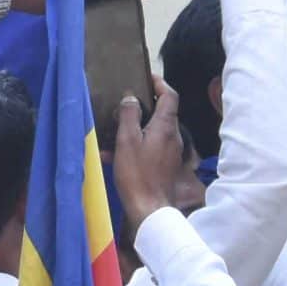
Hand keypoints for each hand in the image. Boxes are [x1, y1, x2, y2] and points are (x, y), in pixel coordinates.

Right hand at [110, 82, 189, 232]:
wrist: (149, 207)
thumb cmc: (137, 173)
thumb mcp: (127, 140)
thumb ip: (129, 116)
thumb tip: (131, 98)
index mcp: (166, 127)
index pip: (170, 96)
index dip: (160, 84)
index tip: (146, 77)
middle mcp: (174, 136)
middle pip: (163, 112)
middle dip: (145, 105)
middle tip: (126, 101)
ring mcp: (171, 151)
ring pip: (154, 130)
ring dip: (136, 127)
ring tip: (114, 127)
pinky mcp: (166, 164)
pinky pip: (150, 147)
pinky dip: (134, 145)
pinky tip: (113, 153)